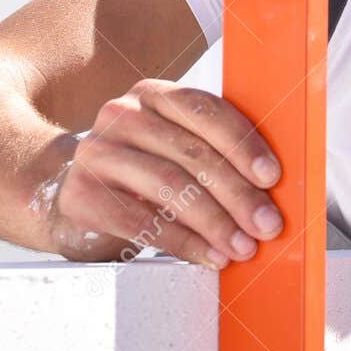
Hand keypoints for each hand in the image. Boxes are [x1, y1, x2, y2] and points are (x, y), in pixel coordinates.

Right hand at [40, 79, 284, 269]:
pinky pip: (140, 221)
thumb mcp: (177, 150)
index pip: (205, 110)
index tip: (272, 177)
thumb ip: (216, 154)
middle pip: (191, 152)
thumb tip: (272, 191)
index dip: (243, 144)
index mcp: (154, 95)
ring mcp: (96, 152)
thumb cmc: (144, 172)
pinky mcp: (80, 194)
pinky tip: (208, 255)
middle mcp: (121, 115)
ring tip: (242, 246)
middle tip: (267, 224)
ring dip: (214, 222)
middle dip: (238, 193)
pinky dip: (182, 242)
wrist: (78, 196)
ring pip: (168, 185)